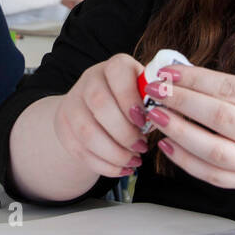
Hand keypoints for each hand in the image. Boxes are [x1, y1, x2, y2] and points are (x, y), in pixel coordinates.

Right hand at [51, 53, 147, 178]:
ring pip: (87, 131)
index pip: (118, 73)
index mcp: (115, 66)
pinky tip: (121, 168)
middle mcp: (90, 79)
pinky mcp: (63, 125)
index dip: (130, 99)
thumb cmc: (133, 103)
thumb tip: (171, 114)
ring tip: (133, 161)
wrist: (97, 110)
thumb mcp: (146, 95)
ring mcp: (73, 102)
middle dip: (124, 133)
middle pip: (100, 105)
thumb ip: (157, 101)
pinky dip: (103, 165)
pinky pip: (79, 149)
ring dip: (114, 153)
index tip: (144, 121)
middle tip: (142, 147)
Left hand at [141, 37, 234, 191]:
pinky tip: (167, 146)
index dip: (199, 80)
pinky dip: (187, 164)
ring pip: (214, 152)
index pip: (233, 91)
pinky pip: (215, 177)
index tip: (171, 71)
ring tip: (155, 114)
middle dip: (182, 102)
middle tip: (154, 89)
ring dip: (179, 133)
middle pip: (219, 119)